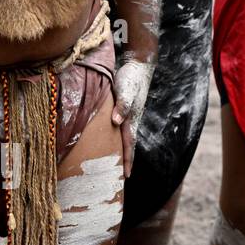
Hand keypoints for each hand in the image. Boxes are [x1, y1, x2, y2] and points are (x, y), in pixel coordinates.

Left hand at [111, 60, 152, 178]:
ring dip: (118, 152)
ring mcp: (126, 115)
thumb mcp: (126, 90)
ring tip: (111, 166)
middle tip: (117, 179)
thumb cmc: (130, 77)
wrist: (137, 65)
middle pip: (126, 145)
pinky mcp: (121, 109)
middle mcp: (129, 120)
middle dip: (123, 161)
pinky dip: (113, 138)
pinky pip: (117, 128)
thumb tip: (116, 122)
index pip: (129, 144)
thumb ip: (123, 105)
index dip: (127, 160)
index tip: (125, 176)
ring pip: (121, 138)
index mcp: (131, 119)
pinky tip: (107, 142)